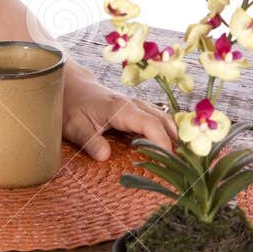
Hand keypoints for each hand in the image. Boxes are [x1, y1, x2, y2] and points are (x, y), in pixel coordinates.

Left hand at [62, 77, 176, 160]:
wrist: (70, 87)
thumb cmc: (72, 107)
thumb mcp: (75, 127)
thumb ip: (90, 141)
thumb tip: (105, 157)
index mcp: (121, 109)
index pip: (150, 124)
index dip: (162, 142)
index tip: (169, 160)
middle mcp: (133, 104)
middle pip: (163, 120)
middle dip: (174, 142)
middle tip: (182, 164)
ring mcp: (136, 104)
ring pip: (162, 118)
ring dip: (172, 135)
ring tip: (180, 158)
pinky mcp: (135, 108)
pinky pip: (157, 117)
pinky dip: (166, 131)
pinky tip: (169, 145)